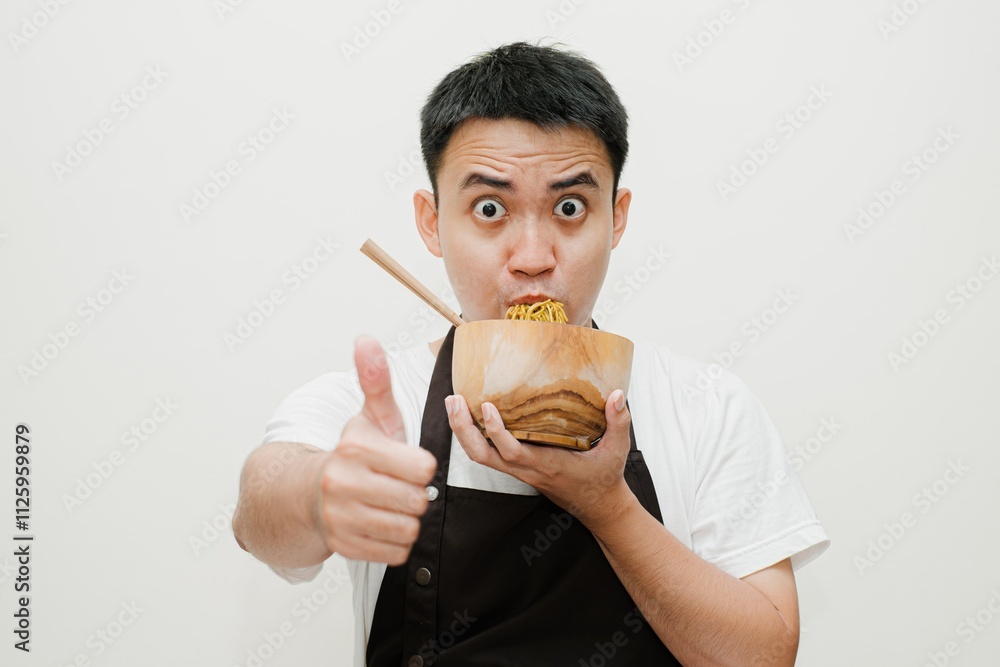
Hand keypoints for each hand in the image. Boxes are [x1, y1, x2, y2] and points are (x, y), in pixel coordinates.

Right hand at [316, 337, 436, 564]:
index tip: (405, 461)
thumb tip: (366, 338)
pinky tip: (381, 524)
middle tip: (399, 486)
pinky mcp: (344, 547)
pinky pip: (396, 552)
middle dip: (416, 494)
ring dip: (407, 519)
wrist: (308, 494)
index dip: (421, 465)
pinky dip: (396, 542)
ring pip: (408, 528)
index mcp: (355, 448)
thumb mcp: (369, 416)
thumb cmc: (354, 453)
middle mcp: (342, 483)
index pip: (424, 467)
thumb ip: (376, 380)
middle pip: (418, 500)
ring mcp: (341, 518)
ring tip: (390, 504)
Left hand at [444, 390, 635, 530]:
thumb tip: (618, 395)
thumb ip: (619, 422)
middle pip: (483, 456)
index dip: (496, 432)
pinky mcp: (518, 468)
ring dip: (463, 432)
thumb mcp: (618, 450)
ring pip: (480, 457)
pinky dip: (473, 436)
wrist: (598, 507)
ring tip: (453, 403)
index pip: (513, 452)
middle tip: (453, 400)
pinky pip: (488, 455)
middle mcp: (527, 470)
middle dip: (463, 430)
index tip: (486, 407)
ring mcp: (520, 471)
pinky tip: (469, 415)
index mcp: (548, 465)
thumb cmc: (604, 478)